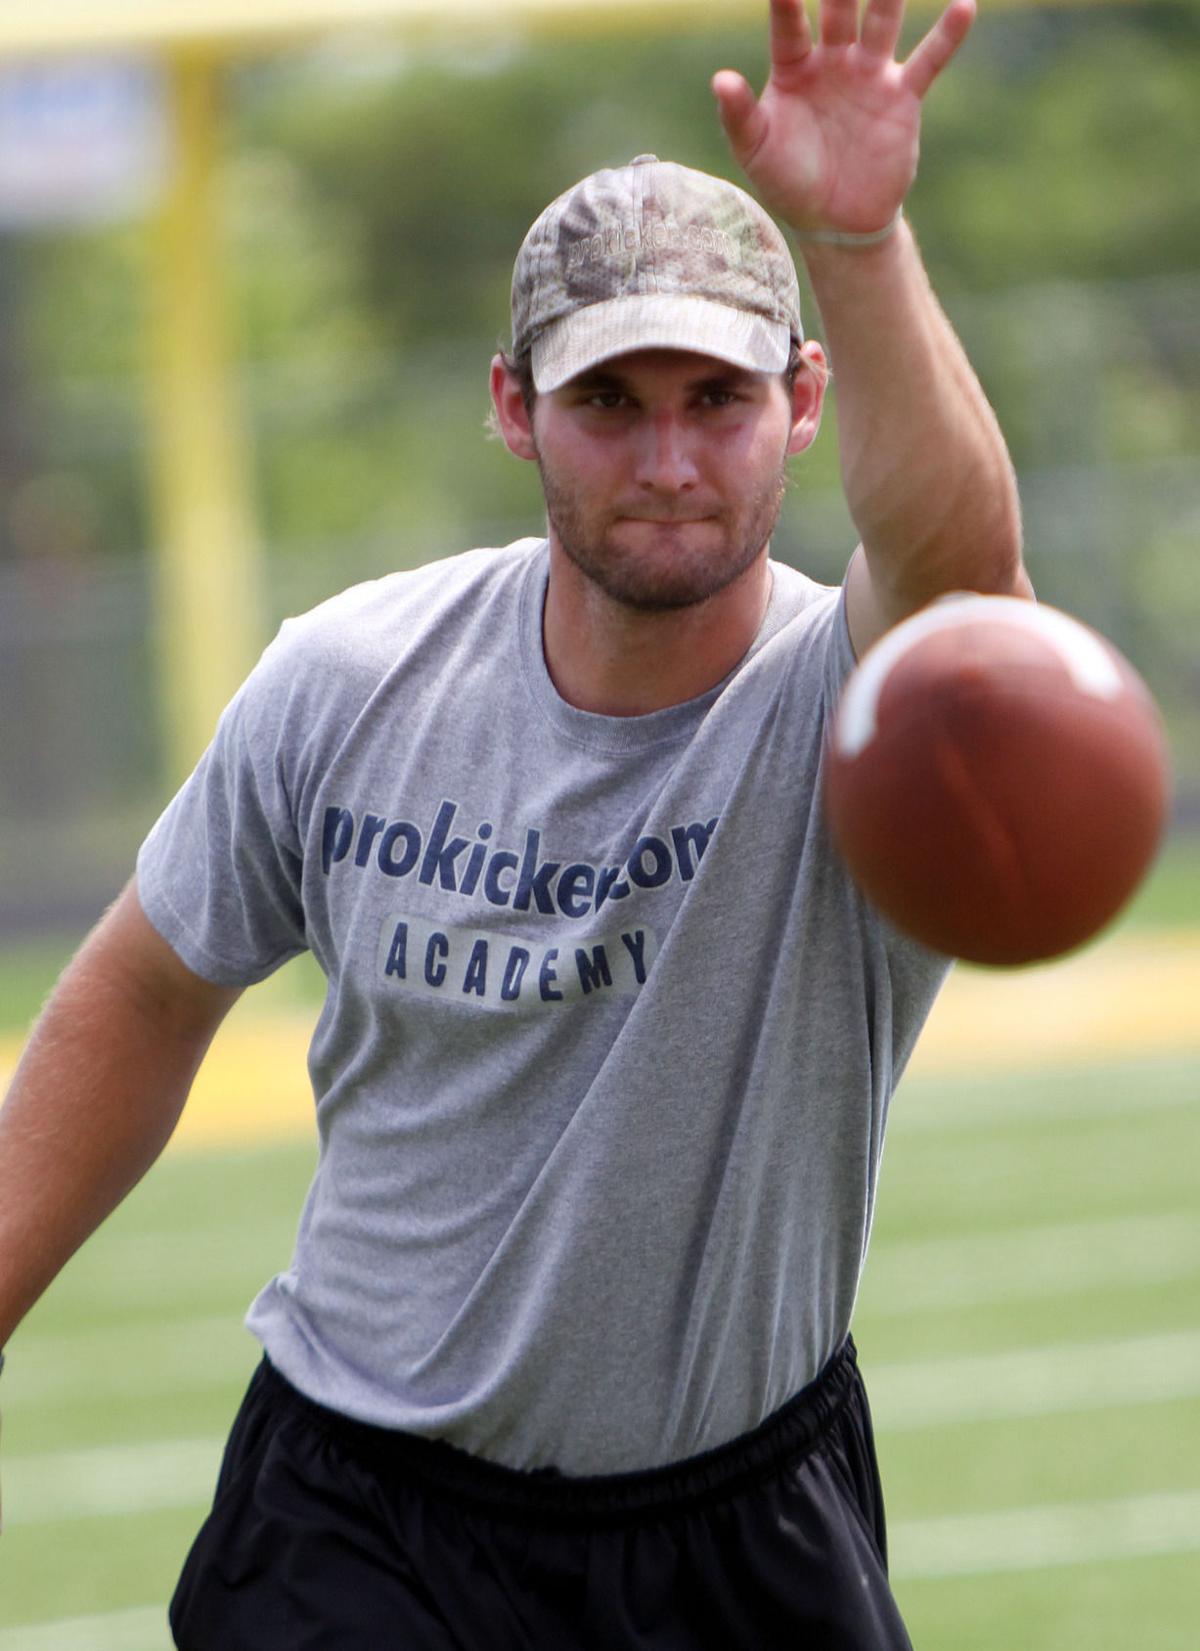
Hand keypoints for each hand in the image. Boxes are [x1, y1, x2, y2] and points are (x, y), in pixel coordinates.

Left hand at [713, 0, 973, 235]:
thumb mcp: (755, 152)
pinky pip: (928, 61)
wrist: (836, 222)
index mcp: (793, 68)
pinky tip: (965, 5)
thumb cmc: (789, 182)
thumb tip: (720, 80)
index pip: (788, 23)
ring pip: (882, 19)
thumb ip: (738, 115)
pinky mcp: (902, 97)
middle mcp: (833, 60)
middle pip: (839, 6)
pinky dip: (947, 35)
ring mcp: (870, 74)